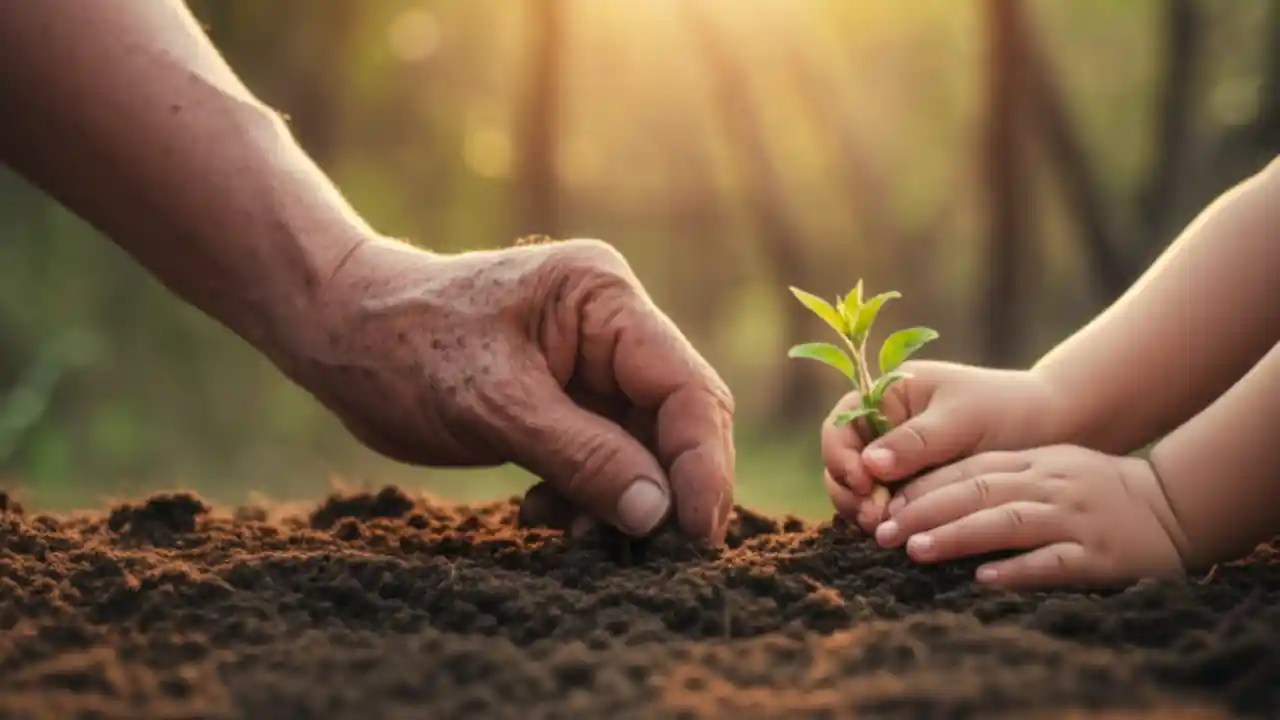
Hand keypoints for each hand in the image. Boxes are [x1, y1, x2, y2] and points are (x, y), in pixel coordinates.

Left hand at [280, 236, 734, 543]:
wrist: (339, 335)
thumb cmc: (406, 346)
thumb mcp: (494, 406)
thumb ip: (582, 457)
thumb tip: (658, 515)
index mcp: (603, 299)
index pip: (685, 386)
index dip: (702, 463)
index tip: (697, 534)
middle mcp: (610, 324)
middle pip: (675, 418)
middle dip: (665, 487)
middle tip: (654, 553)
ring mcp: (589, 362)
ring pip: (641, 445)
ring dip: (621, 499)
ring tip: (577, 537)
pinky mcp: (565, 397)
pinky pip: (603, 455)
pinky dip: (586, 495)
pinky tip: (544, 515)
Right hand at [823, 362, 1065, 531]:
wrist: (1053, 430)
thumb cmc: (1008, 411)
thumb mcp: (962, 420)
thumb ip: (916, 442)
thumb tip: (870, 464)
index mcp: (887, 395)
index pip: (841, 423)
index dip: (840, 454)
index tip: (862, 481)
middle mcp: (883, 427)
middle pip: (841, 462)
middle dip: (849, 492)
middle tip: (875, 521)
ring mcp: (895, 460)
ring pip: (856, 490)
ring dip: (863, 512)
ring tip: (886, 532)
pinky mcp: (911, 489)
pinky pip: (883, 507)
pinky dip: (884, 523)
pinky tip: (900, 536)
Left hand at [871, 445, 1188, 588]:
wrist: (1174, 506)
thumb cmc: (1098, 488)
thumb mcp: (1050, 465)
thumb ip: (1000, 473)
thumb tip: (932, 495)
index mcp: (1035, 460)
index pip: (969, 466)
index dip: (923, 484)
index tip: (884, 502)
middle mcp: (1050, 483)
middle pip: (978, 490)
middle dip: (925, 510)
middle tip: (882, 531)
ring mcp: (1074, 517)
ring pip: (1008, 522)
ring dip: (958, 535)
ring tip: (916, 549)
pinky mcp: (1098, 554)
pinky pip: (1053, 562)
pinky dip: (1017, 569)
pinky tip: (983, 578)